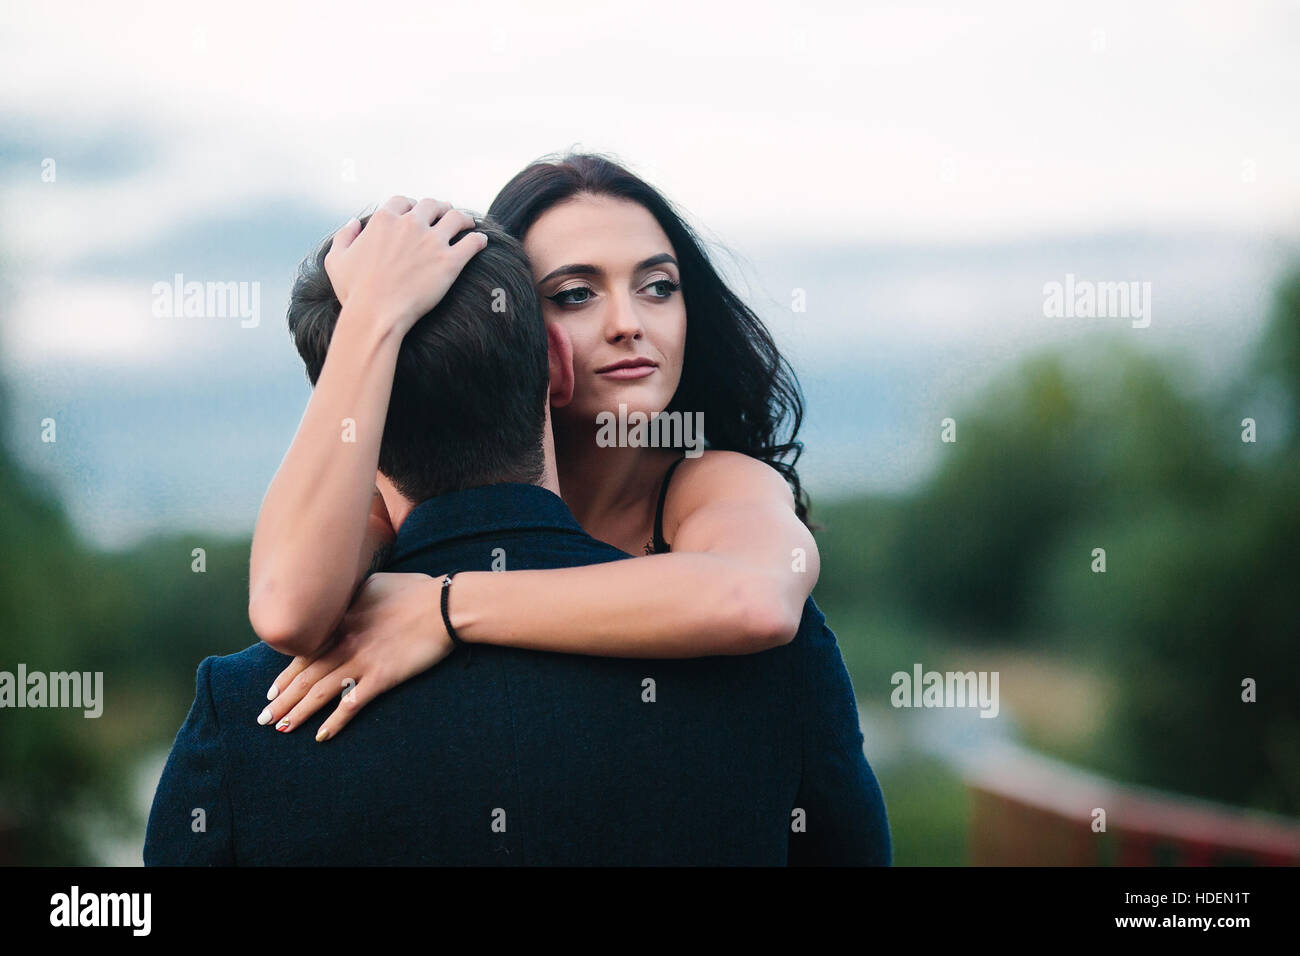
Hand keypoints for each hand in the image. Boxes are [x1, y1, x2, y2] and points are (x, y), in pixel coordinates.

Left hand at [257, 572, 452, 740]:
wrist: (443, 605)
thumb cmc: (415, 591)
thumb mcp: (374, 585)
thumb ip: (352, 599)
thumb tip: (342, 603)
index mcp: (340, 621)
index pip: (304, 652)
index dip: (285, 675)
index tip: (271, 691)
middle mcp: (343, 643)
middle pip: (304, 677)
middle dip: (281, 700)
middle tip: (262, 719)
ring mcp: (361, 661)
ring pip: (319, 693)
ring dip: (297, 713)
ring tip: (281, 729)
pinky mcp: (380, 677)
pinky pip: (350, 704)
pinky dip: (334, 722)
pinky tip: (321, 735)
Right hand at [325, 195, 487, 335]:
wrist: (376, 316)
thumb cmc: (354, 293)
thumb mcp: (336, 260)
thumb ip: (344, 236)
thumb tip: (354, 222)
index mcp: (384, 220)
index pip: (402, 202)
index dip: (411, 205)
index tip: (416, 212)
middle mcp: (410, 224)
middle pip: (431, 205)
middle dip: (439, 207)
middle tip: (446, 213)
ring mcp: (432, 242)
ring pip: (456, 217)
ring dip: (463, 218)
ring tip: (468, 225)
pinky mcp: (450, 261)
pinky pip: (472, 242)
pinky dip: (478, 239)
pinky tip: (481, 242)